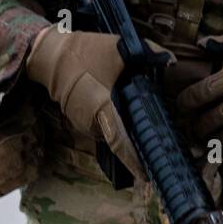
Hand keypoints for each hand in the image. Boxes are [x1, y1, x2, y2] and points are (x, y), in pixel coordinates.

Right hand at [25, 28, 144, 179]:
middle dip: (135, 143)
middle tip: (156, 145)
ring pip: (109, 131)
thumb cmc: (84, 53)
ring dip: (123, 129)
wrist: (51, 56)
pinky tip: (121, 110)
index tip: (147, 175)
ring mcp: (83, 122)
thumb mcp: (118, 48)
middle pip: (118, 138)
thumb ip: (149, 53)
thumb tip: (171, 62)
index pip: (120, 142)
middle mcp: (92, 121)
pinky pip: (100, 125)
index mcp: (103, 107)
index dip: (133, 161)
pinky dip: (111, 121)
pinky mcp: (78, 119)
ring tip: (141, 124)